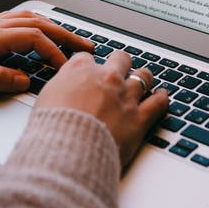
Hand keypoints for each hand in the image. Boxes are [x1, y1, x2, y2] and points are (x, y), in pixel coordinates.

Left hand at [0, 10, 94, 93]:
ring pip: (28, 19)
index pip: (32, 39)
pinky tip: (39, 33)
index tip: (65, 70)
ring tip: (70, 39)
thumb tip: (23, 80)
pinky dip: (35, 24)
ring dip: (52, 27)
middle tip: (87, 47)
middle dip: (64, 34)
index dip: (53, 53)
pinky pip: (16, 20)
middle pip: (37, 23)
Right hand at [36, 50, 168, 167]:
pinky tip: (163, 96)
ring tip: (145, 80)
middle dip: (121, 63)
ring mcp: (125, 96)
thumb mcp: (45, 98)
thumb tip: (64, 87)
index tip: (89, 72)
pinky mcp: (139, 118)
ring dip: (143, 78)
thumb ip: (60, 86)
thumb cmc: (53, 127)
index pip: (86, 58)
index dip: (88, 66)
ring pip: (143, 76)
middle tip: (120, 69)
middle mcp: (106, 78)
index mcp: (81, 70)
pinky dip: (162, 98)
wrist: (68, 149)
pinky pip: (158, 103)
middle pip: (120, 59)